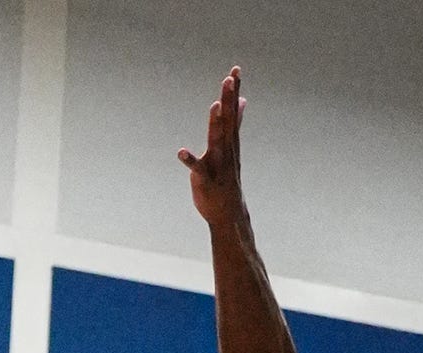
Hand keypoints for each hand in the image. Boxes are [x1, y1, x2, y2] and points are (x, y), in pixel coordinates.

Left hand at [176, 67, 247, 224]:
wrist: (228, 212)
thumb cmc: (227, 177)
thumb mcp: (233, 146)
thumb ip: (235, 122)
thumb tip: (242, 101)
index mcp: (230, 141)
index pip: (233, 111)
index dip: (234, 91)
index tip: (236, 70)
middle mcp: (226, 149)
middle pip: (228, 120)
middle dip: (228, 99)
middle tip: (230, 78)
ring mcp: (217, 163)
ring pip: (217, 140)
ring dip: (216, 124)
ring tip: (214, 105)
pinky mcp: (205, 178)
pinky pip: (197, 168)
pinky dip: (189, 160)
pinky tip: (180, 152)